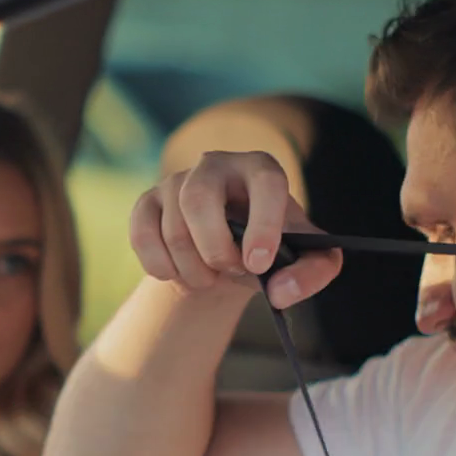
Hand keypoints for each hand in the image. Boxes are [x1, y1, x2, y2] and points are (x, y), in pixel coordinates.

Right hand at [128, 150, 340, 308]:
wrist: (225, 257)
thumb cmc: (268, 251)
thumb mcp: (303, 261)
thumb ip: (312, 273)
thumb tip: (281, 290)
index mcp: (261, 170)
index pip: (265, 182)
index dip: (263, 224)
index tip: (259, 264)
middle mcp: (216, 165)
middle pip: (199, 199)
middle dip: (215, 250)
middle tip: (233, 270)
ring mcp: (176, 181)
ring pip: (174, 229)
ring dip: (193, 271)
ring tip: (210, 277)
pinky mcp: (147, 202)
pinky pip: (143, 236)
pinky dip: (161, 267)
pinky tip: (178, 273)